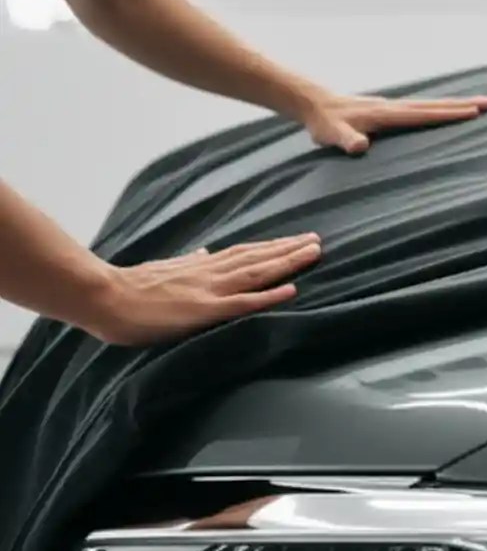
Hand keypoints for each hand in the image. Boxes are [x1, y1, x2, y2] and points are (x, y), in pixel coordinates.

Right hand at [82, 233, 321, 346]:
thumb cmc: (131, 287)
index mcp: (202, 265)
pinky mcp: (204, 310)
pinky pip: (244, 303)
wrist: (104, 296)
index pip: (245, 252)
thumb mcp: (165, 268)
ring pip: (257, 273)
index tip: (296, 240)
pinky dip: (269, 295)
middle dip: (289, 249)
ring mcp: (210, 290)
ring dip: (287, 262)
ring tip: (314, 253)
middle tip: (317, 240)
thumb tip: (204, 251)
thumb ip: (188, 262)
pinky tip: (291, 289)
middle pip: (258, 257)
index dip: (272, 247)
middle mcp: (211, 272)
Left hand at [302, 93, 486, 154]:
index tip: (472, 112)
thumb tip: (360, 146)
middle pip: (434, 105)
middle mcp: (394, 107)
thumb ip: (346, 141)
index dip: (448, 114)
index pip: (423, 114)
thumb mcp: (331, 135)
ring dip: (455, 105)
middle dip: (462, 105)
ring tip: (479, 105)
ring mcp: (394, 107)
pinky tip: (448, 111)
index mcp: (386, 114)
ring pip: (430, 105)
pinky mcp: (391, 111)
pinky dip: (440, 109)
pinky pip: (422, 109)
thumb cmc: (324, 124)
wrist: (315, 104)